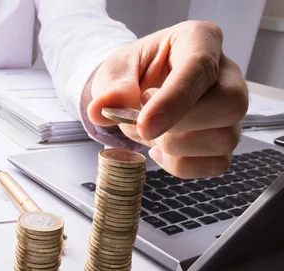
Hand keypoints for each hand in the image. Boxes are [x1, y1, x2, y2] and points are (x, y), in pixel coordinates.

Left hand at [86, 21, 248, 177]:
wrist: (137, 90)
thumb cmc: (135, 72)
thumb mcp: (116, 70)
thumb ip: (111, 88)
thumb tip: (102, 109)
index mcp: (200, 40)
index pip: (201, 68)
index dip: (173, 100)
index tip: (145, 124)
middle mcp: (227, 74)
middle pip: (228, 106)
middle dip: (179, 126)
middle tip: (144, 124)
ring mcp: (230, 110)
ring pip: (224, 139)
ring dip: (176, 148)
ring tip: (149, 135)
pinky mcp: (225, 138)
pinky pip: (217, 164)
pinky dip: (182, 165)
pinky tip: (161, 151)